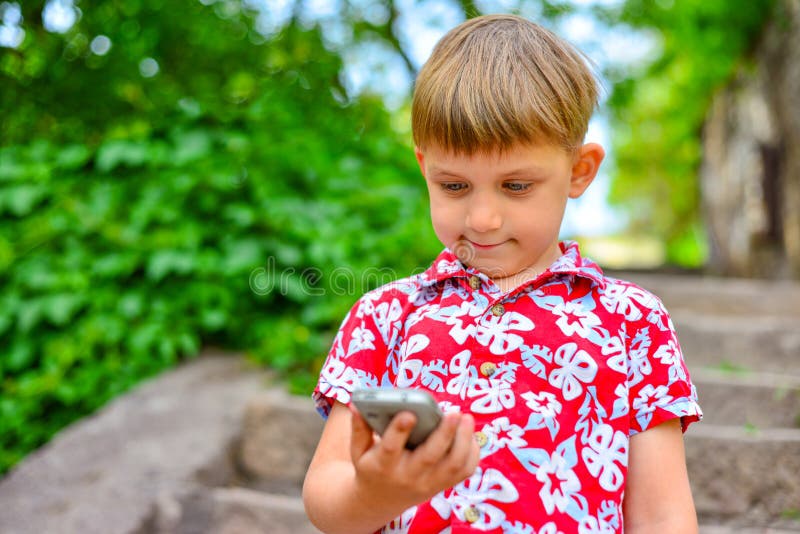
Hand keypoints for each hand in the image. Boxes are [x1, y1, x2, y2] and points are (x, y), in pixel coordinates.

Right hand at [349, 405, 479, 509]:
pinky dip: (471, 453)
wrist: (381, 499)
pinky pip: (463, 471)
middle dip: (444, 433)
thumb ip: (359, 427)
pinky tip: (470, 434)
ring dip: (464, 441)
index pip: (390, 447)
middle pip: (429, 456)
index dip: (399, 430)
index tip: (408, 413)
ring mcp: (428, 483)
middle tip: (454, 412)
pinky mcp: (442, 484)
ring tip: (467, 418)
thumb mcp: (358, 450)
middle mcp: (407, 475)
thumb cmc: (372, 465)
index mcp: (383, 464)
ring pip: (453, 465)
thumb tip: (357, 405)